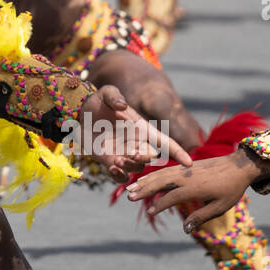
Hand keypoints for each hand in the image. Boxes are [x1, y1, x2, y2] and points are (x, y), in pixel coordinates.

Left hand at [75, 85, 192, 182]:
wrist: (80, 112)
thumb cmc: (99, 101)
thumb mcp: (106, 93)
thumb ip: (114, 96)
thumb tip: (122, 105)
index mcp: (142, 129)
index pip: (165, 142)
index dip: (178, 152)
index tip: (189, 163)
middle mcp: (137, 144)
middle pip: (151, 158)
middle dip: (145, 159)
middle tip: (133, 154)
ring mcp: (124, 155)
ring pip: (136, 169)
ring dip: (131, 167)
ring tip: (118, 160)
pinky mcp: (110, 162)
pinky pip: (120, 176)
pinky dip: (119, 177)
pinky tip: (112, 169)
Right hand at [125, 147, 268, 231]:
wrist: (238, 166)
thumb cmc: (231, 189)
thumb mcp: (220, 207)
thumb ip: (201, 217)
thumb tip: (185, 230)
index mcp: (194, 188)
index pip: (171, 197)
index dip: (159, 205)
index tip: (149, 212)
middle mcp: (186, 176)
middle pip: (160, 183)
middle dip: (144, 189)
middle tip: (128, 196)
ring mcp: (184, 169)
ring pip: (160, 174)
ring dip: (144, 181)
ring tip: (130, 187)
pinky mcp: (185, 165)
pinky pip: (165, 170)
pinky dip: (153, 174)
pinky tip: (145, 179)